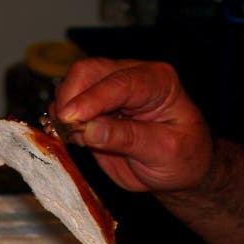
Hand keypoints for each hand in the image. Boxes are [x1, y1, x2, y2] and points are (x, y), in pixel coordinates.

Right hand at [55, 58, 213, 192]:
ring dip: (64, 112)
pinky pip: (68, 109)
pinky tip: (71, 139)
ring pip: (73, 87)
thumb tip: (91, 130)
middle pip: (88, 72)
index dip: (92, 98)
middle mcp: (131, 79)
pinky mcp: (94, 112)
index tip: (71, 117)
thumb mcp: (164, 151)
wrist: (179, 170)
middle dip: (71, 99)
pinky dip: (61, 123)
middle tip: (67, 130)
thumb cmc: (182, 157)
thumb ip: (128, 139)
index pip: (120, 81)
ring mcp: (109, 93)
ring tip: (74, 138)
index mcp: (157, 82)